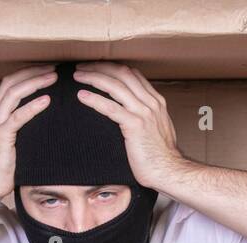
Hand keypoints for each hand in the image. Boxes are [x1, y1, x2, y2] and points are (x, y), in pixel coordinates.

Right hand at [0, 66, 56, 200]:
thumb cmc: (0, 169)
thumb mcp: (11, 144)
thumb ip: (19, 130)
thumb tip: (41, 124)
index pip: (9, 85)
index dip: (27, 74)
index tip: (45, 70)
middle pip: (11, 82)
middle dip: (32, 72)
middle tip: (52, 68)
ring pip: (14, 93)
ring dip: (35, 82)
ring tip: (52, 78)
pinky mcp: (1, 136)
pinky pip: (18, 116)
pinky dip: (33, 106)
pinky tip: (47, 101)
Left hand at [72, 63, 183, 190]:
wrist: (169, 172)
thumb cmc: (160, 158)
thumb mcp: (156, 131)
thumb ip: (145, 118)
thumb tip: (131, 116)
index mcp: (156, 101)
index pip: (132, 74)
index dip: (112, 67)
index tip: (96, 67)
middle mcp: (151, 102)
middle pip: (122, 73)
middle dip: (100, 66)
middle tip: (81, 67)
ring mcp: (144, 113)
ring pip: (115, 86)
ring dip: (94, 77)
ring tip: (77, 76)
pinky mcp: (135, 125)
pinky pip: (111, 107)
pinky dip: (94, 99)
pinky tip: (81, 96)